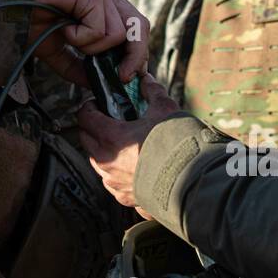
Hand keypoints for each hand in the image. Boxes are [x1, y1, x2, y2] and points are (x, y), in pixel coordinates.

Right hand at [29, 0, 148, 84]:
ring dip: (93, 46)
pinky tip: (63, 28)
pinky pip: (100, 29)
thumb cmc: (28, 21)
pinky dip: (81, 38)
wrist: (7, 5)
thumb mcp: (58, 50)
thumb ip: (78, 66)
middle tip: (120, 77)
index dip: (137, 54)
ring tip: (69, 37)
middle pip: (140, 26)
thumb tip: (96, 85)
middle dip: (134, 56)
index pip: (136, 27)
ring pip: (119, 33)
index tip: (127, 76)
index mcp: (103, 1)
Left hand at [77, 74, 178, 217]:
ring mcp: (113, 181)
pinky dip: (116, 171)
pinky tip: (131, 165)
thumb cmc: (177, 146)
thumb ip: (152, 92)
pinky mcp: (123, 196)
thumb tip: (146, 81)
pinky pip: (111, 181)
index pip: (84, 117)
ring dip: (103, 150)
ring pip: (96, 161)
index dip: (89, 106)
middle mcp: (107, 161)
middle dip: (93, 127)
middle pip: (85, 139)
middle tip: (109, 120)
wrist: (192, 181)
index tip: (98, 103)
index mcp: (110, 137)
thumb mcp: (165, 110)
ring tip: (122, 143)